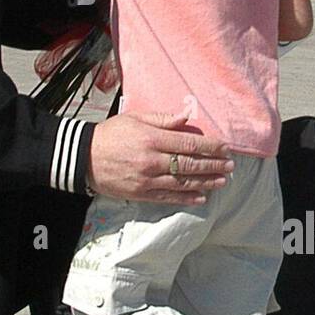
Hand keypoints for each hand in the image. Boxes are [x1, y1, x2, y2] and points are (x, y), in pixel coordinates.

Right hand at [86, 111, 234, 204]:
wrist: (83, 157)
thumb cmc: (110, 134)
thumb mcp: (135, 119)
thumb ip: (162, 119)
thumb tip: (187, 117)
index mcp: (152, 139)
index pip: (189, 144)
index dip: (210, 147)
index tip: (226, 148)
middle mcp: (152, 161)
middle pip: (190, 165)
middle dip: (213, 165)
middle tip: (230, 166)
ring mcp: (147, 180)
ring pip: (183, 183)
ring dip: (206, 182)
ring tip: (222, 181)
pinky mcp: (141, 194)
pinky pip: (169, 197)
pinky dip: (187, 198)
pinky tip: (201, 197)